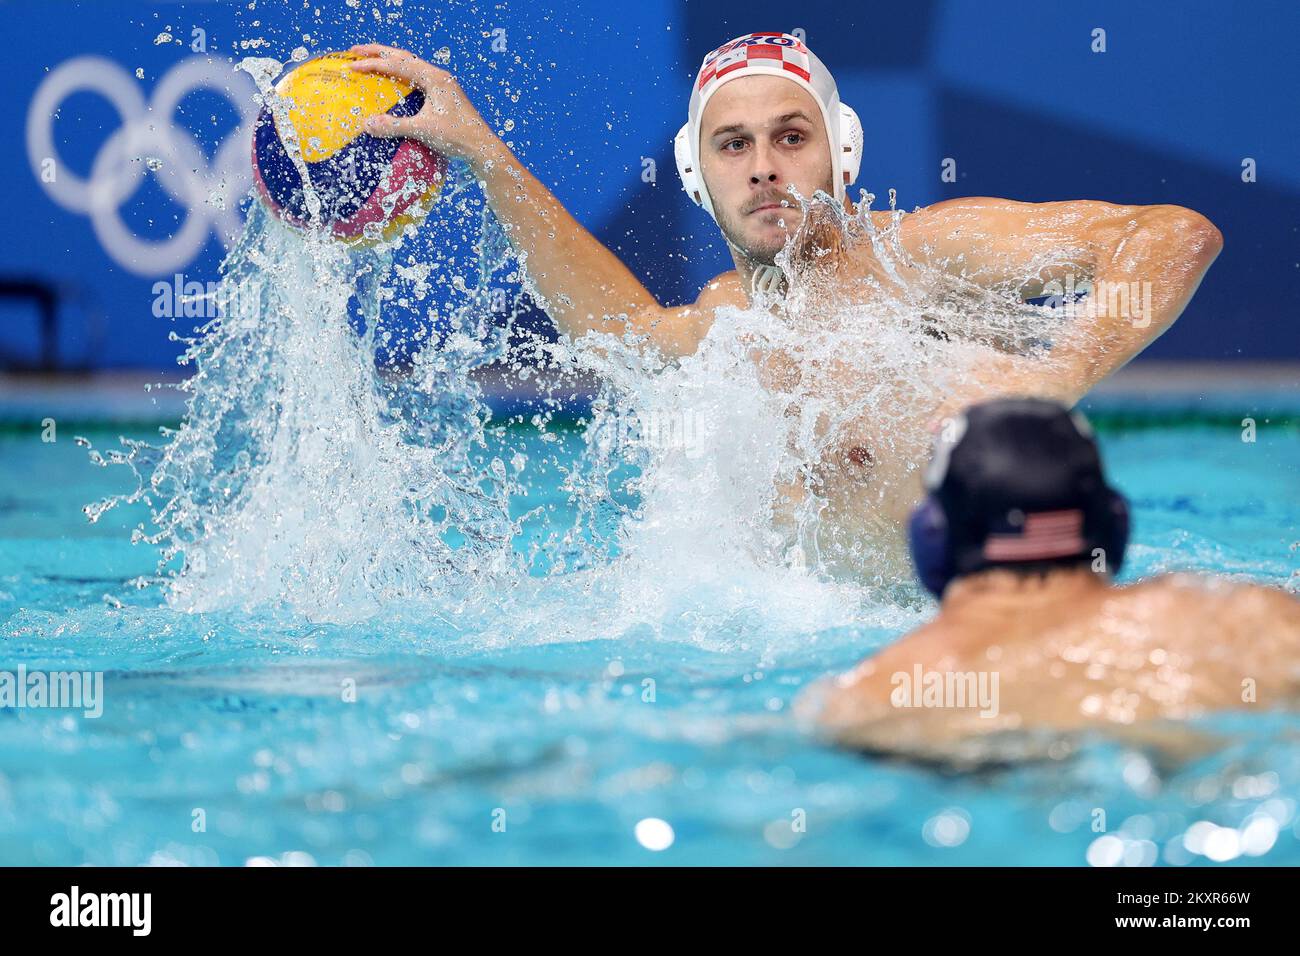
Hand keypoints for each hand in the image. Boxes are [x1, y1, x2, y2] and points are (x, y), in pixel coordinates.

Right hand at [347, 43, 495, 162]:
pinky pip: (417, 79)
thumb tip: (367, 124)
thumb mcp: (424, 130)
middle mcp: (439, 77)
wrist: (483, 149)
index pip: (398, 64)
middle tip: (355, 51)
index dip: (373, 63)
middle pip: (404, 57)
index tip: (352, 64)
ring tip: (371, 60)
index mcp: (435, 79)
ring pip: (411, 66)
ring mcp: (443, 86)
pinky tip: (393, 82)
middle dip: (379, 52)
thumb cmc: (458, 138)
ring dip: (390, 62)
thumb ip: (395, 126)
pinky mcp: (444, 96)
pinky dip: (401, 76)